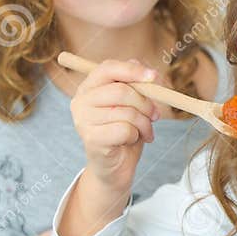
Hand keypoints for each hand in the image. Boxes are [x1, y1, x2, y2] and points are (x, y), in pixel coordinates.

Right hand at [70, 59, 159, 191]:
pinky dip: (136, 136)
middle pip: (121, 91)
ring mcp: (83, 120)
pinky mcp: (91, 139)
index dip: (133, 70)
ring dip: (144, 123)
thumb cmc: (124, 131)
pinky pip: (125, 130)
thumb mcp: (132, 104)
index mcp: (89, 87)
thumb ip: (137, 85)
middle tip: (155, 115)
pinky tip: (131, 141)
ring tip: (145, 131)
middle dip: (145, 103)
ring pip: (126, 112)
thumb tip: (151, 75)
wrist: (114, 167)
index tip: (154, 77)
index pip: (108, 68)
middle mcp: (81, 101)